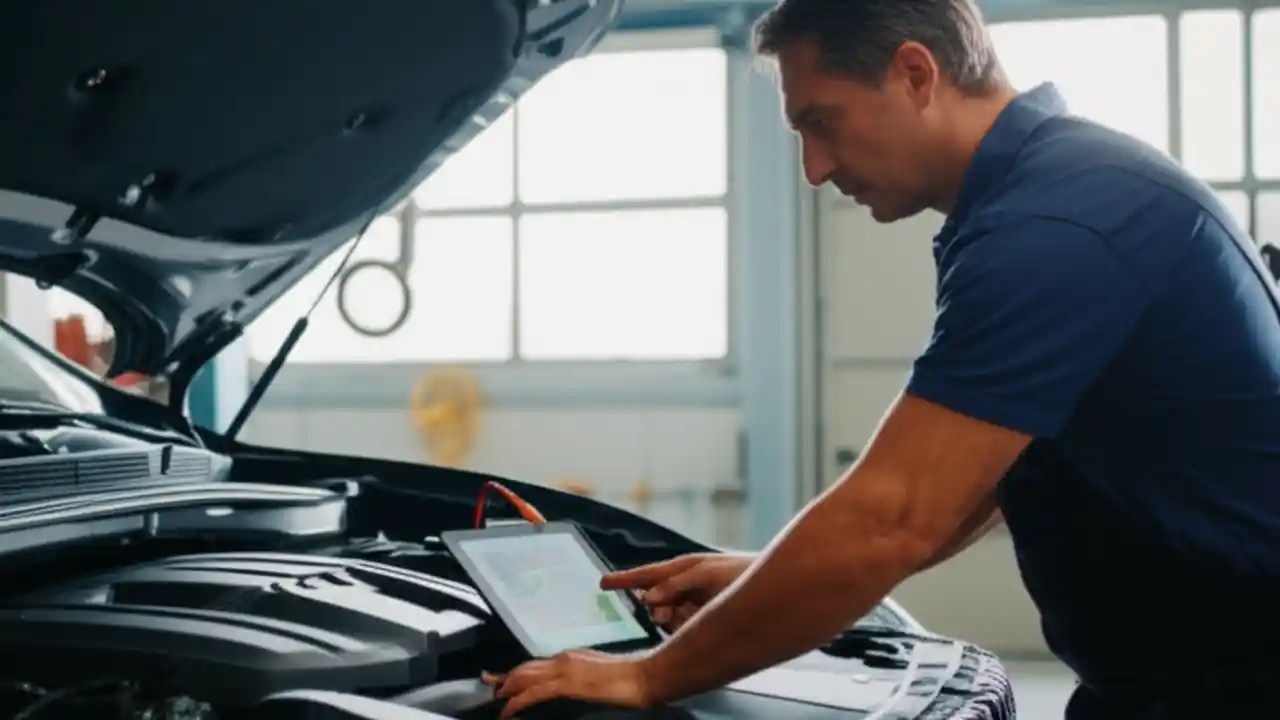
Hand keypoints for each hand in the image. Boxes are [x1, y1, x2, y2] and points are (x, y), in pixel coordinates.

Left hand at [481, 650, 651, 719]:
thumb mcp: (596, 676)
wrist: (643, 677)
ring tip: (497, 699)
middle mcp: (563, 659)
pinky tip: (508, 711)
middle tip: (489, 684)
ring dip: (507, 689)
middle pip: (525, 668)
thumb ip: (577, 678)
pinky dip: (517, 702)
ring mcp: (565, 669)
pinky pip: (534, 693)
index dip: (515, 672)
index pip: (535, 664)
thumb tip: (564, 687)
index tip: (500, 677)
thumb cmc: (627, 679)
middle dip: (505, 678)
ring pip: (525, 677)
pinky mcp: (568, 684)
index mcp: (570, 657)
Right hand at [602, 553, 752, 630]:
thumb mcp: (707, 573)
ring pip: (667, 618)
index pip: (645, 575)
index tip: (602, 583)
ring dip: (676, 619)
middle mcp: (682, 588)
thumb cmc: (741, 573)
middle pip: (654, 601)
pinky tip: (705, 619)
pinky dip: (687, 627)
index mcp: (681, 570)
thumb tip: (648, 598)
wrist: (775, 588)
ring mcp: (690, 605)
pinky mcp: (699, 621)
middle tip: (673, 611)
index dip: (623, 580)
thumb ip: (675, 584)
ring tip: (699, 611)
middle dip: (658, 608)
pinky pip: (681, 629)